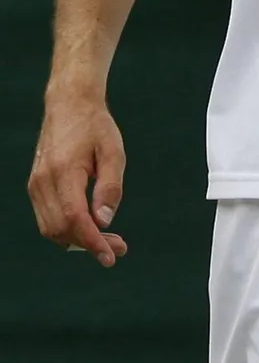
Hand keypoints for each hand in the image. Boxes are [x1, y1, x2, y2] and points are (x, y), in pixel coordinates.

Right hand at [27, 92, 127, 266]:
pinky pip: (47, 218)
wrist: (69, 105)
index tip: (110, 256)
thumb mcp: (113, 153)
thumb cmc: (95, 127)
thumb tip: (105, 221)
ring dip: (77, 240)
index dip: (92, 241)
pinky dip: (66, 229)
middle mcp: (43, 182)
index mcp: (64, 172)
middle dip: (89, 244)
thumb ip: (110, 187)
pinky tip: (89, 227)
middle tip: (118, 247)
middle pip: (61, 229)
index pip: (75, 219)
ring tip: (107, 240)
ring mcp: (35, 185)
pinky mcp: (35, 186)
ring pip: (50, 228)